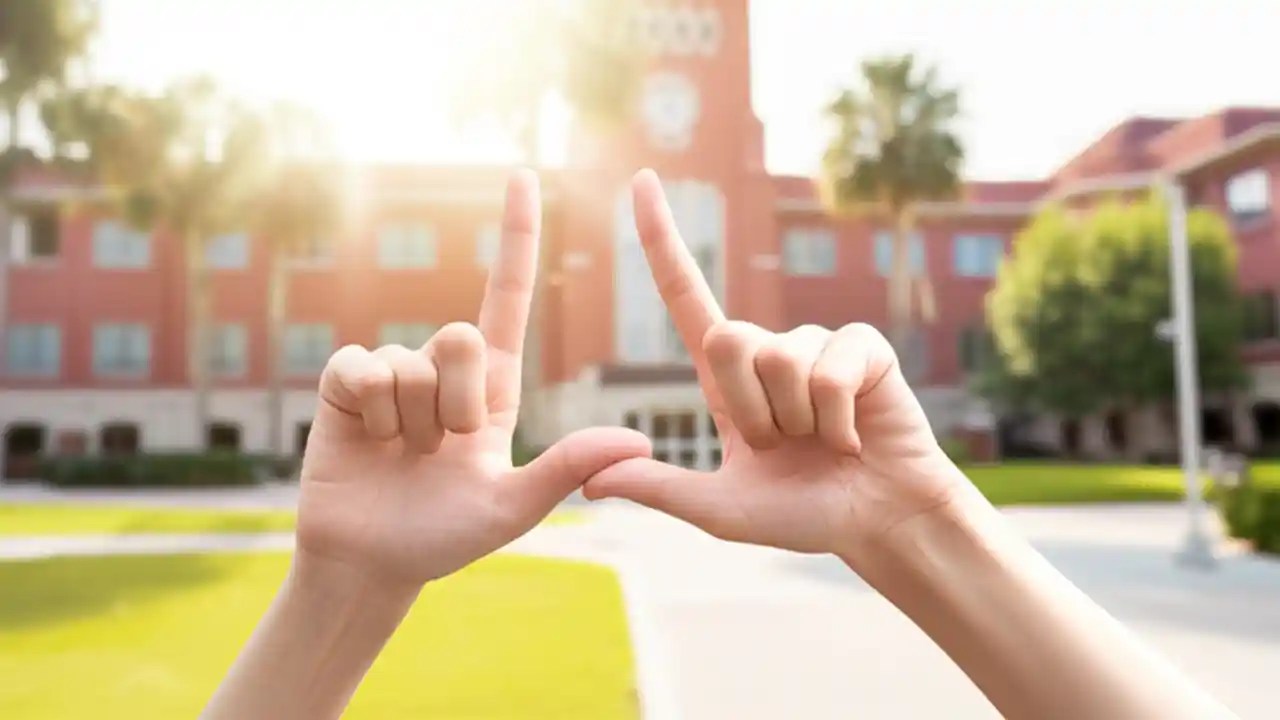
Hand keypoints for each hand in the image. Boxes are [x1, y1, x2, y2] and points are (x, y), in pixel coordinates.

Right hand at [296, 170, 649, 589]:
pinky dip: (371, 413)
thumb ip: (567, 470)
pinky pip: (364, 370)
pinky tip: (368, 440)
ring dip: (412, 423)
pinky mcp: (345, 383)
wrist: (373, 563)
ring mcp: (393, 373)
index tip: (523, 176)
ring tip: (404, 454)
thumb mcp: (513, 507)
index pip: (505, 297)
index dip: (514, 237)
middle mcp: (443, 369)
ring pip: (414, 363)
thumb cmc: (445, 536)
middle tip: (444, 446)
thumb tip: (642, 442)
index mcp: (491, 386)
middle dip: (458, 404)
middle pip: (462, 335)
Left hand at [583, 170, 963, 561]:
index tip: (641, 180)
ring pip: (779, 360)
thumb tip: (590, 481)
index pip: (686, 298)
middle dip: (749, 408)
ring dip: (796, 420)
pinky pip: (829, 371)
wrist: (875, 524)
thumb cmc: (803, 515)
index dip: (661, 242)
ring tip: (822, 442)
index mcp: (728, 379)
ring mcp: (817, 345)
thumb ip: (660, 489)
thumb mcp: (719, 508)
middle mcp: (769, 350)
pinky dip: (836, 421)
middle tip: (782, 444)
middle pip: (724, 339)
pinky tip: (853, 438)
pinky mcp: (863, 347)